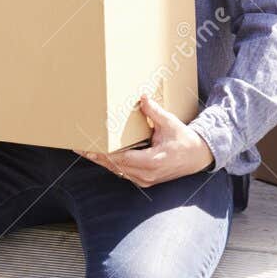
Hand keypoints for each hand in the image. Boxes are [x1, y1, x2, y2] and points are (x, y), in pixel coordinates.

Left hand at [77, 96, 214, 186]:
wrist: (197, 158)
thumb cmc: (184, 140)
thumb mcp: (170, 123)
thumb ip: (154, 112)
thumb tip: (142, 97)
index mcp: (153, 161)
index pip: (122, 159)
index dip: (104, 153)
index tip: (90, 147)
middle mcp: (147, 174)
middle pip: (115, 166)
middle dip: (97, 157)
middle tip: (79, 147)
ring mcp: (145, 180)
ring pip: (118, 171)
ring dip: (102, 161)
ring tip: (85, 151)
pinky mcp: (145, 180)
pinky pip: (124, 173)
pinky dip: (112, 164)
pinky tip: (100, 156)